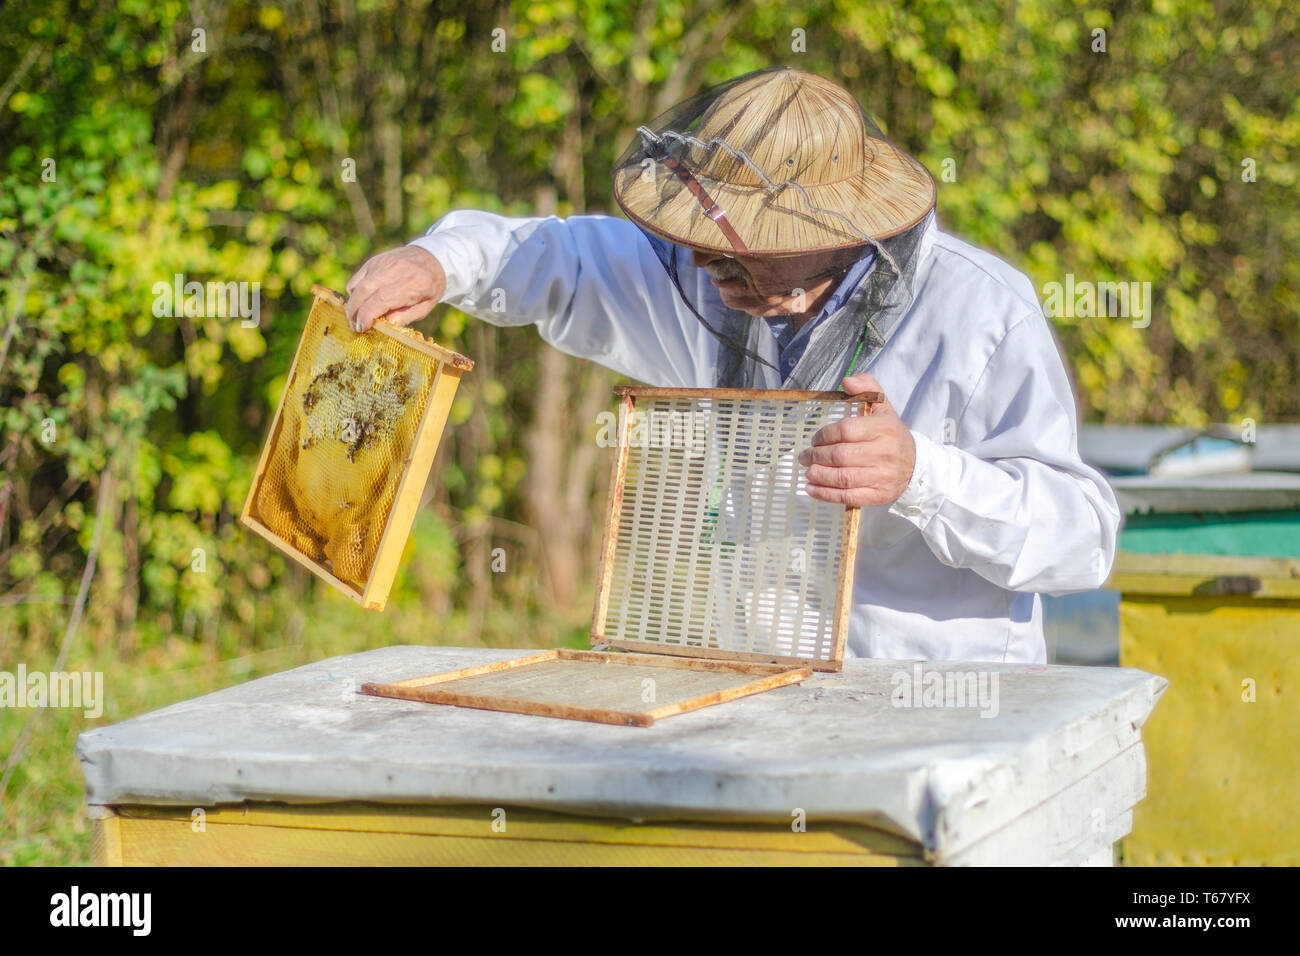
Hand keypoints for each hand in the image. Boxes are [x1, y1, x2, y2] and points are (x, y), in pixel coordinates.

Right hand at [344, 246, 446, 332]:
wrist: (432, 259)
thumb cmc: (429, 288)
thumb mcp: (424, 308)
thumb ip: (404, 317)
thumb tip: (382, 325)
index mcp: (415, 283)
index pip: (382, 298)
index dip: (367, 315)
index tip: (363, 328)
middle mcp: (397, 269)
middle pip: (365, 290)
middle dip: (355, 311)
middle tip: (355, 326)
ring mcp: (383, 262)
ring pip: (358, 285)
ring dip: (352, 304)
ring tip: (355, 318)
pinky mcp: (374, 261)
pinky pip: (357, 279)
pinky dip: (354, 293)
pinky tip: (360, 302)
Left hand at [797, 372, 915, 506]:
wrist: (916, 465)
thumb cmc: (891, 434)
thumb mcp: (883, 406)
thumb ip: (867, 387)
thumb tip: (847, 381)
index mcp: (884, 428)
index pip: (846, 430)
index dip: (824, 435)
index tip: (815, 439)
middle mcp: (885, 452)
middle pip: (840, 455)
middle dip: (816, 456)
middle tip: (804, 457)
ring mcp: (883, 476)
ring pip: (843, 477)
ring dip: (818, 475)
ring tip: (807, 471)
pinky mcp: (879, 495)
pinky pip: (848, 497)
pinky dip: (826, 494)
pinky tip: (811, 489)